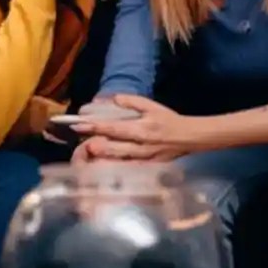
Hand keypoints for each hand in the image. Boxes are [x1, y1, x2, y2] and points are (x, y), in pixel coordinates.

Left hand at [72, 94, 194, 159]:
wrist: (189, 138)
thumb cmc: (169, 120)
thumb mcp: (151, 106)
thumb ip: (132, 101)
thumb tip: (113, 99)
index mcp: (141, 128)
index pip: (113, 128)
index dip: (95, 127)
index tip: (79, 124)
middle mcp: (140, 146)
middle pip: (112, 148)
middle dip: (94, 145)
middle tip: (80, 143)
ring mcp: (143, 159)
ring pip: (118, 161)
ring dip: (101, 158)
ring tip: (88, 155)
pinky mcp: (146, 167)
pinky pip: (127, 169)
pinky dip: (114, 168)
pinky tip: (103, 166)